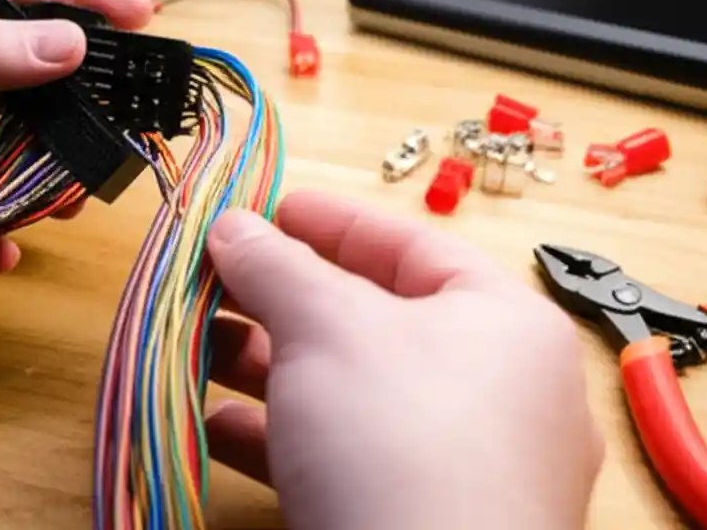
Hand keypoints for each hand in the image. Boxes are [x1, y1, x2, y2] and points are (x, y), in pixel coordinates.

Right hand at [203, 191, 602, 529]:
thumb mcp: (328, 329)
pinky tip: (221, 430)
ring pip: (355, 395)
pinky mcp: (426, 522)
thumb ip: (278, 266)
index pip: (412, 245)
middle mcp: (501, 393)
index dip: (331, 220)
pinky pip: (350, 460)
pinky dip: (283, 439)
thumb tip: (233, 226)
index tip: (266, 209)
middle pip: (376, 321)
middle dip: (284, 299)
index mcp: (505, 323)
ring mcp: (469, 467)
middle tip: (215, 281)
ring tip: (201, 350)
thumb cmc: (402, 446)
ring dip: (270, 369)